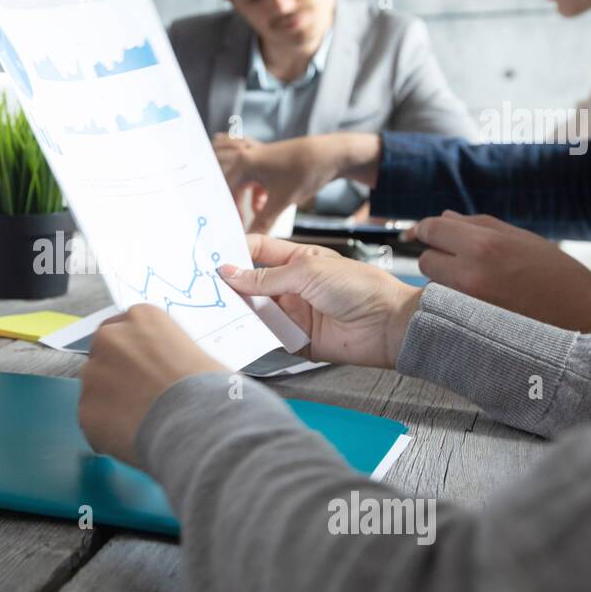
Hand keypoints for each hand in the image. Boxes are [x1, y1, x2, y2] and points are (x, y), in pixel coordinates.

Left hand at [79, 304, 227, 463]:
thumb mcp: (195, 355)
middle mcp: (111, 338)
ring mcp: (94, 373)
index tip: (143, 372)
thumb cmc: (210, 389)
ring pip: (95, 390)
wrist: (199, 423)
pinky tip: (133, 439)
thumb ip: (168, 357)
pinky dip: (107, 432)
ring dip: (110, 404)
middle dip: (115, 375)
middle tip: (138, 398)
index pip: (123, 329)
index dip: (133, 355)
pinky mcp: (85, 409)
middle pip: (102, 355)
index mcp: (141, 318)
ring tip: (140, 424)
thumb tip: (166, 375)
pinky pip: (93, 421)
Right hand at [213, 132, 380, 232]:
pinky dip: (260, 197)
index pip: (226, 192)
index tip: (233, 229)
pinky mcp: (271, 165)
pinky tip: (267, 208)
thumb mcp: (281, 201)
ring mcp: (260, 161)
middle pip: (234, 190)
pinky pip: (257, 184)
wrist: (332, 154)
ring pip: (246, 188)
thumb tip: (250, 238)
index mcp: (244, 164)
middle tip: (242, 228)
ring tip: (256, 220)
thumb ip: (263, 222)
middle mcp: (249, 159)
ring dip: (250, 205)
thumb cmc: (305, 170)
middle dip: (238, 209)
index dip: (230, 213)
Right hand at [218, 233, 421, 368]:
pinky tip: (234, 332)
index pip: (258, 251)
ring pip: (255, 312)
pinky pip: (268, 338)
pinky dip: (252, 336)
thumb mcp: (307, 272)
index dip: (235, 251)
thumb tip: (229, 273)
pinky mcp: (295, 340)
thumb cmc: (358, 287)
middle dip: (230, 286)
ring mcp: (293, 314)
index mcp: (297, 260)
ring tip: (213, 310)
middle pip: (251, 284)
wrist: (388, 326)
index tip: (210, 256)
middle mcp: (292, 287)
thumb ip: (265, 277)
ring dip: (238, 311)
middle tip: (203, 287)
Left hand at [407, 212, 590, 333]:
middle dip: (437, 255)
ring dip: (445, 279)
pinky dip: (453, 301)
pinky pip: (445, 306)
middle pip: (426, 259)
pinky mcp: (469, 325)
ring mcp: (467, 304)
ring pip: (433, 284)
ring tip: (477, 282)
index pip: (432, 229)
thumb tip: (444, 216)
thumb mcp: (521, 238)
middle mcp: (469, 274)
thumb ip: (478, 225)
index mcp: (483, 245)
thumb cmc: (556, 273)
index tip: (424, 232)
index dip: (426, 228)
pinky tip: (478, 301)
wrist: (584, 318)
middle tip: (460, 259)